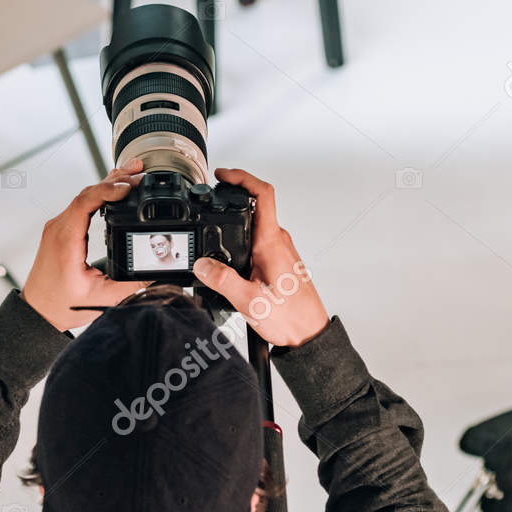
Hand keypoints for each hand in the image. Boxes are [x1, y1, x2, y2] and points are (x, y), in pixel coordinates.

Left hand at [22, 160, 144, 331]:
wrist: (38, 310)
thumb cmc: (59, 304)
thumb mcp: (100, 297)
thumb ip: (130, 286)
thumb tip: (156, 276)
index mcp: (66, 239)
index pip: (85, 201)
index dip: (108, 190)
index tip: (128, 187)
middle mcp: (59, 228)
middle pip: (88, 192)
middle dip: (115, 180)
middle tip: (140, 172)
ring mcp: (59, 226)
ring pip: (85, 195)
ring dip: (108, 183)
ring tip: (133, 174)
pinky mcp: (62, 229)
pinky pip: (81, 204)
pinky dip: (100, 194)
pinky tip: (115, 190)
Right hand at [193, 169, 328, 347]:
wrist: (309, 336)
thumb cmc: (291, 319)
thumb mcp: (251, 303)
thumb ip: (223, 281)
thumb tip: (202, 264)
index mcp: (272, 244)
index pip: (262, 194)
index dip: (241, 178)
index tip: (223, 175)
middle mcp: (279, 242)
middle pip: (255, 206)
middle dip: (232, 198)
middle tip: (210, 199)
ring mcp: (281, 251)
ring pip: (256, 225)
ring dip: (236, 221)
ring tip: (214, 226)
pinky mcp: (280, 262)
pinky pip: (259, 241)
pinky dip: (242, 239)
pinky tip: (229, 254)